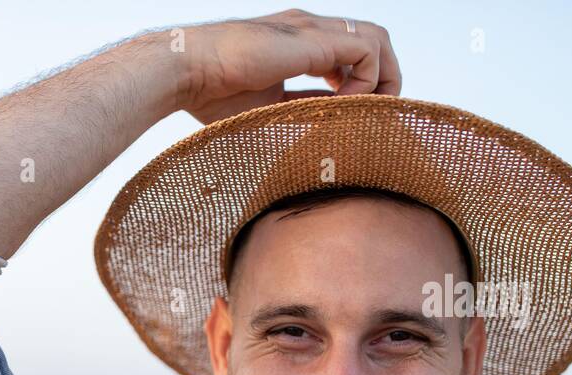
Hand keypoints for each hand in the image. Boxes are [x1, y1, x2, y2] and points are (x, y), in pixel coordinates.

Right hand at [177, 9, 401, 124]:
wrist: (188, 70)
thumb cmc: (210, 95)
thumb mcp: (263, 109)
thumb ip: (290, 115)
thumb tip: (309, 147)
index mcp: (295, 45)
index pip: (346, 55)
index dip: (357, 84)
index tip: (351, 115)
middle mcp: (309, 30)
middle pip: (369, 39)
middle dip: (381, 77)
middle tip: (374, 112)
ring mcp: (313, 30)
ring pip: (376, 39)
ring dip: (382, 76)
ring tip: (368, 110)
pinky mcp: (315, 39)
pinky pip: (367, 51)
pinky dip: (367, 80)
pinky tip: (344, 105)